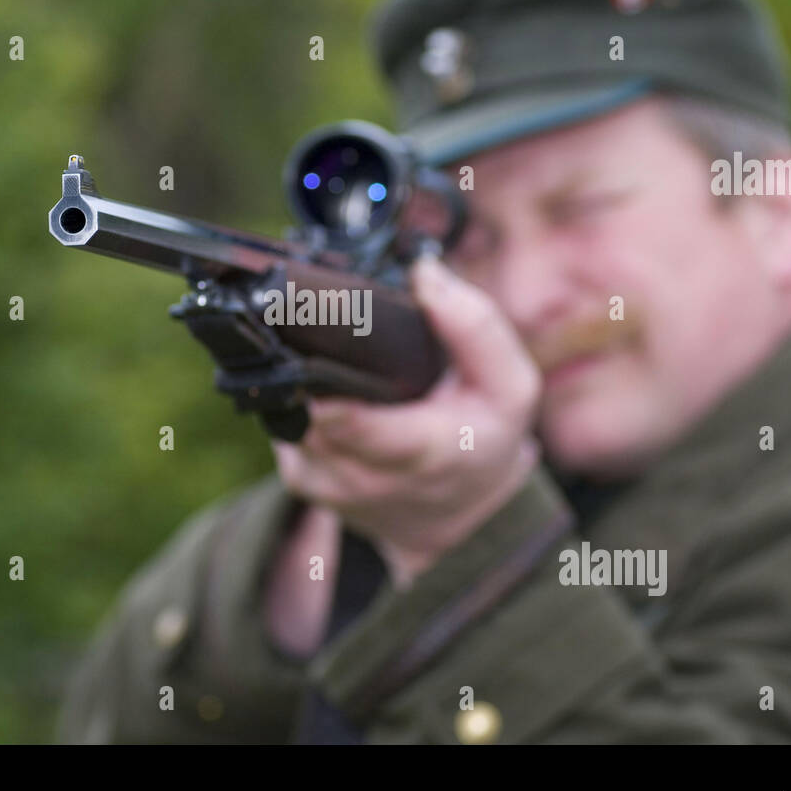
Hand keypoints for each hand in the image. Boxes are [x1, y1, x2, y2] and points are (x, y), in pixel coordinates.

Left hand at [271, 255, 541, 588]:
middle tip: (315, 325)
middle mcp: (368, 477)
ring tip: (334, 362)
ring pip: (288, 416)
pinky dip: (296, 402)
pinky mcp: (302, 481)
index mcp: (425, 453)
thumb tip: (425, 273)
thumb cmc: (483, 441)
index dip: (335, 407)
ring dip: (301, 384)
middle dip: (309, 369)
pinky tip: (328, 390)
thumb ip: (474, 326)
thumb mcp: (509, 385)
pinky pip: (281, 426)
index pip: (363, 431)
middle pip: (310, 413)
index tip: (316, 382)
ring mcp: (328, 484)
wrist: (460, 518)